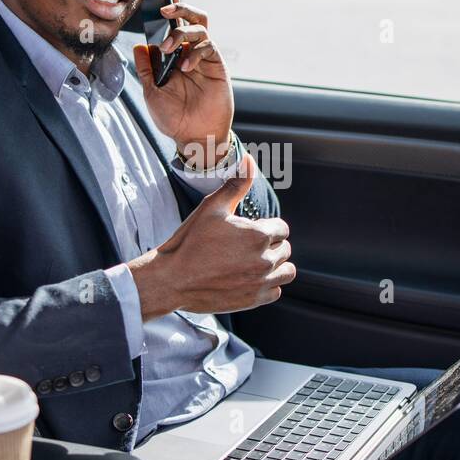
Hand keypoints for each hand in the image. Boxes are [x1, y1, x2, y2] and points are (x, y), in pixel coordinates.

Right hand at [128, 154, 293, 317]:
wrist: (172, 279)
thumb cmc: (190, 242)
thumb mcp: (212, 207)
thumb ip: (236, 184)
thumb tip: (248, 159)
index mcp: (259, 236)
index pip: (281, 228)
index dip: (266, 227)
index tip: (248, 231)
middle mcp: (265, 260)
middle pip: (285, 248)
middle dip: (270, 245)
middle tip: (245, 246)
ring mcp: (260, 282)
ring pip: (286, 271)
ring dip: (275, 265)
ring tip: (255, 262)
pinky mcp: (254, 300)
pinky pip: (276, 291)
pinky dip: (268, 285)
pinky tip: (251, 278)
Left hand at [131, 0, 233, 167]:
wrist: (194, 136)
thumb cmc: (173, 117)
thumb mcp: (151, 91)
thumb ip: (146, 68)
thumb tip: (140, 46)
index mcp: (173, 55)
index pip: (172, 24)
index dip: (172, 4)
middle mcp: (190, 52)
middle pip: (192, 17)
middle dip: (180, 7)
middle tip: (165, 9)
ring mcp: (205, 58)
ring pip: (200, 27)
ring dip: (182, 32)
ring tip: (169, 48)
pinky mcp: (217, 67)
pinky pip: (208, 47)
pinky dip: (195, 52)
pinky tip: (185, 66)